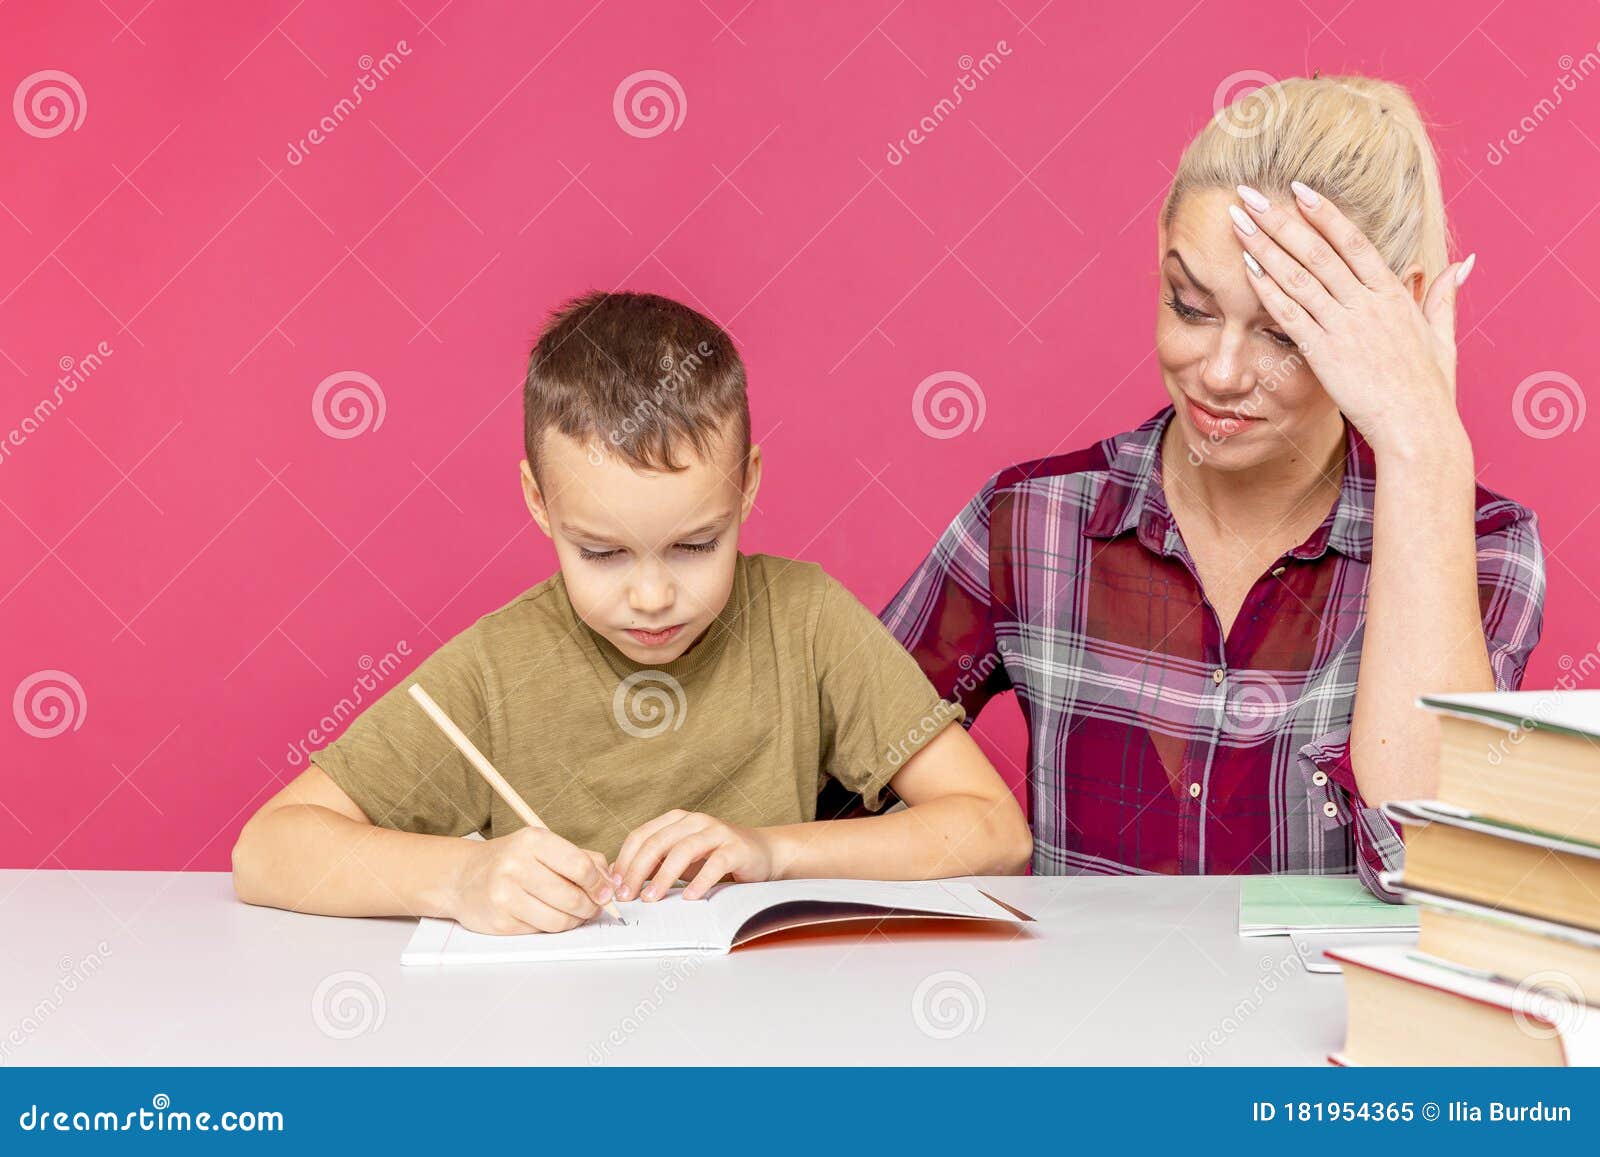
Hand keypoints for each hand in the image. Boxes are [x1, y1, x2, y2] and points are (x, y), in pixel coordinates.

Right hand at [448, 826, 613, 934]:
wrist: (463, 877)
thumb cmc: (511, 860)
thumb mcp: (544, 846)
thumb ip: (582, 859)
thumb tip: (611, 882)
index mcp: (533, 841)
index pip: (579, 866)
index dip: (599, 884)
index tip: (605, 892)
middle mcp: (516, 865)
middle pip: (572, 897)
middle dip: (590, 907)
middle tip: (593, 908)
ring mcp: (505, 895)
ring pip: (559, 920)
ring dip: (574, 921)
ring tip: (573, 914)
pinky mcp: (500, 921)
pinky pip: (540, 932)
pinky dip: (551, 928)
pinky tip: (547, 916)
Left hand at [611, 810, 775, 901]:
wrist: (761, 852)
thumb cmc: (716, 856)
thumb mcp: (680, 857)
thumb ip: (653, 862)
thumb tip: (617, 877)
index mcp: (676, 820)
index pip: (640, 835)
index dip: (625, 861)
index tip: (614, 886)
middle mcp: (694, 821)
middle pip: (657, 842)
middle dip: (637, 871)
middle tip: (627, 896)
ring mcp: (716, 832)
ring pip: (683, 851)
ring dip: (663, 877)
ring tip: (651, 898)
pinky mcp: (736, 848)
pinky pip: (715, 864)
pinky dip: (700, 881)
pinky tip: (690, 897)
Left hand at [1228, 180, 1473, 455]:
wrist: (1417, 427)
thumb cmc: (1429, 388)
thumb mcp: (1441, 336)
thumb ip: (1443, 296)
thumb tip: (1464, 262)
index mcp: (1392, 294)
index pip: (1353, 241)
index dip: (1323, 213)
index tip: (1298, 189)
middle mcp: (1366, 303)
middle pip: (1316, 250)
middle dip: (1279, 219)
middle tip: (1248, 194)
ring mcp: (1344, 326)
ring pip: (1297, 276)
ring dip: (1263, 246)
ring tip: (1237, 221)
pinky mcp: (1324, 353)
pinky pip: (1290, 315)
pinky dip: (1267, 289)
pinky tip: (1246, 269)